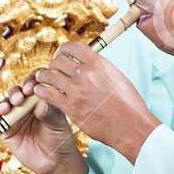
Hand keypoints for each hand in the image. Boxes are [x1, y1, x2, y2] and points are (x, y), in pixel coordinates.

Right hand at [0, 80, 81, 173]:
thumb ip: (49, 113)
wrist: (54, 161)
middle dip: (16, 93)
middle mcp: (26, 106)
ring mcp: (16, 117)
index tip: (31, 87)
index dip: (30, 83)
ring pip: (6, 104)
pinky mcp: (7, 130)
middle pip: (17, 92)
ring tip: (7, 108)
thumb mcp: (58, 125)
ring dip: (4, 103)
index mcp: (40, 100)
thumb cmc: (59, 139)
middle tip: (20, 98)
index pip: (33, 85)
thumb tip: (40, 102)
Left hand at [29, 43, 159, 160]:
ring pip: (49, 75)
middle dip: (52, 65)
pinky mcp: (71, 107)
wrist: (131, 126)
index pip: (73, 46)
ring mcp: (77, 90)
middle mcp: (87, 74)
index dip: (63, 50)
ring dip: (43, 77)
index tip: (60, 56)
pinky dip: (41, 91)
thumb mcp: (117, 77)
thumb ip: (100, 69)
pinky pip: (47, 94)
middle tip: (51, 72)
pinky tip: (41, 93)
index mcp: (99, 63)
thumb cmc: (128, 104)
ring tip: (43, 80)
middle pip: (58, 60)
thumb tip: (89, 63)